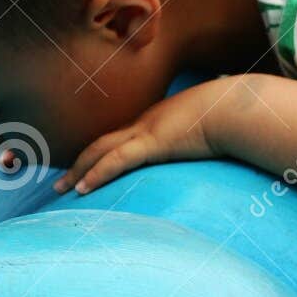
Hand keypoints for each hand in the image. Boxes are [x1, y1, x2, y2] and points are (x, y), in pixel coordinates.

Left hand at [54, 79, 231, 194]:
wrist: (236, 107)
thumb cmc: (230, 117)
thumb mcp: (213, 130)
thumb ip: (206, 140)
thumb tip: (212, 152)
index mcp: (157, 121)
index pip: (121, 138)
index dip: (100, 153)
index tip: (86, 167)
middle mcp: (145, 123)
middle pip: (101, 143)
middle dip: (78, 162)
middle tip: (60, 181)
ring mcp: (146, 131)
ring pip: (100, 151)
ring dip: (77, 171)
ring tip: (61, 189)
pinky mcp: (153, 143)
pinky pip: (116, 161)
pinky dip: (96, 174)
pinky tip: (81, 188)